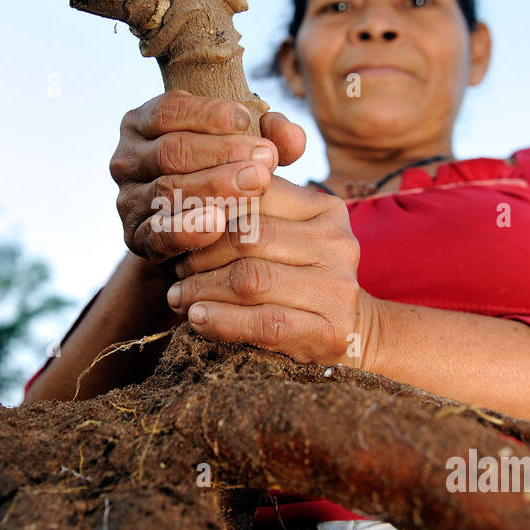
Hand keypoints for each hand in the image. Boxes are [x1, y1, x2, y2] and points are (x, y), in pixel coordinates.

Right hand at [109, 90, 305, 263]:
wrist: (196, 229)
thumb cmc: (223, 172)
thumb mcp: (244, 147)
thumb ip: (270, 136)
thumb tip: (290, 134)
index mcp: (142, 123)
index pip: (168, 110)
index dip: (207, 114)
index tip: (247, 119)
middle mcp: (127, 159)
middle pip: (171, 151)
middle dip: (221, 153)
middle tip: (265, 159)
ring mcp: (128, 200)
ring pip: (166, 190)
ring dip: (214, 187)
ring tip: (255, 185)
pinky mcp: (136, 238)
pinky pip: (159, 234)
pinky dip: (188, 230)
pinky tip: (219, 224)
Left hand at [164, 174, 381, 368]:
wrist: (354, 334)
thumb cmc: (300, 279)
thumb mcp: (286, 236)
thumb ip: (251, 213)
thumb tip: (182, 203)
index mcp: (325, 208)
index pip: (253, 195)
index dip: (208, 211)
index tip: (180, 227)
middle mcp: (337, 242)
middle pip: (248, 237)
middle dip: (200, 254)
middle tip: (175, 269)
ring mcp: (339, 287)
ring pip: (250, 280)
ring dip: (202, 289)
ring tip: (179, 297)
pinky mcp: (332, 329)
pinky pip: (265, 322)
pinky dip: (222, 321)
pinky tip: (198, 319)